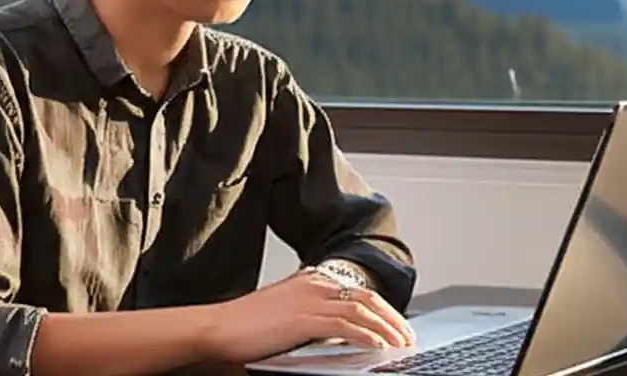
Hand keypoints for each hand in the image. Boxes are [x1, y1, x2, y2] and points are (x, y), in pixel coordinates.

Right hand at [203, 270, 416, 363]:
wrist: (219, 328)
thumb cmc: (247, 326)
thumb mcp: (286, 314)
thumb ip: (313, 317)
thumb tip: (339, 332)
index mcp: (311, 281)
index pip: (358, 292)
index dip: (383, 309)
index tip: (397, 325)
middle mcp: (315, 285)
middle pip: (367, 298)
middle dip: (392, 318)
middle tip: (407, 336)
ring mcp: (311, 300)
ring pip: (362, 310)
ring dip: (386, 328)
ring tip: (400, 344)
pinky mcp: (305, 319)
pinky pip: (346, 326)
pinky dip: (367, 335)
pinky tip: (379, 346)